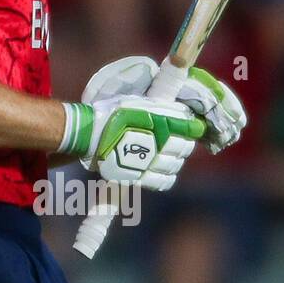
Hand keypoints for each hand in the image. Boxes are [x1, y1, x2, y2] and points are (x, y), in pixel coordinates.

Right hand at [59, 96, 205, 191]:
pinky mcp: (142, 176)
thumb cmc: (113, 113)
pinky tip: (158, 169)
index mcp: (163, 121)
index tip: (191, 127)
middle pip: (186, 147)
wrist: (90, 133)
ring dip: (174, 159)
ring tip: (162, 154)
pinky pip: (165, 180)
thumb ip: (163, 107)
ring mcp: (153, 162)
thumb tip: (185, 111)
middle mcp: (163, 143)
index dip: (193, 127)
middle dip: (183, 143)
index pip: (192, 128)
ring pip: (176, 164)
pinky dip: (166, 175)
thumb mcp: (139, 102)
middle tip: (172, 139)